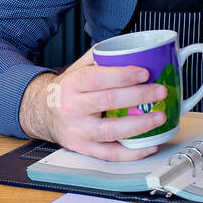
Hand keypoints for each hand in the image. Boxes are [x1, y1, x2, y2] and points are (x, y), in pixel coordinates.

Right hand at [19, 48, 173, 161]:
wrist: (43, 113)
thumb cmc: (68, 90)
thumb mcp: (78, 68)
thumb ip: (101, 58)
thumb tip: (133, 48)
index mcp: (73, 84)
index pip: (98, 79)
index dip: (122, 76)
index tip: (144, 72)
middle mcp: (73, 108)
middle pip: (108, 102)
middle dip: (138, 96)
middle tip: (160, 91)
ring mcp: (79, 131)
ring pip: (110, 130)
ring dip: (139, 125)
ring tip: (160, 116)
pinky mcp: (84, 148)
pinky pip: (110, 154)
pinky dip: (132, 153)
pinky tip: (150, 145)